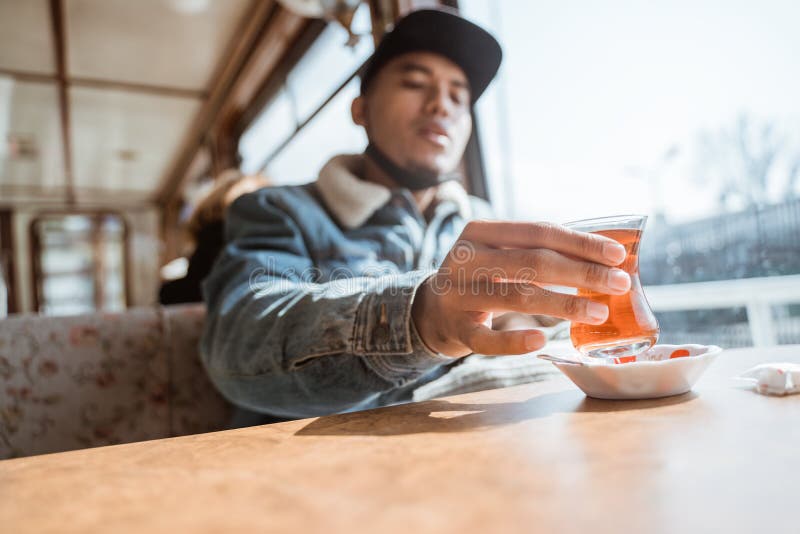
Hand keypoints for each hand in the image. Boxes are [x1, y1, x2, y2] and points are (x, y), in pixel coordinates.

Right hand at [411, 220, 630, 356]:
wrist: (430, 310)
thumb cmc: (481, 278)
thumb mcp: (500, 254)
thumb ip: (539, 251)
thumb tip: (607, 255)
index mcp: (480, 231)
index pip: (538, 232)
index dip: (581, 243)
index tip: (618, 255)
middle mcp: (465, 259)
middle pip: (532, 262)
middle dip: (582, 273)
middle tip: (620, 283)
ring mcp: (458, 295)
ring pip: (517, 296)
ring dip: (564, 304)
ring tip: (599, 312)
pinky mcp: (456, 329)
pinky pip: (488, 340)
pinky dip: (515, 342)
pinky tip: (542, 340)